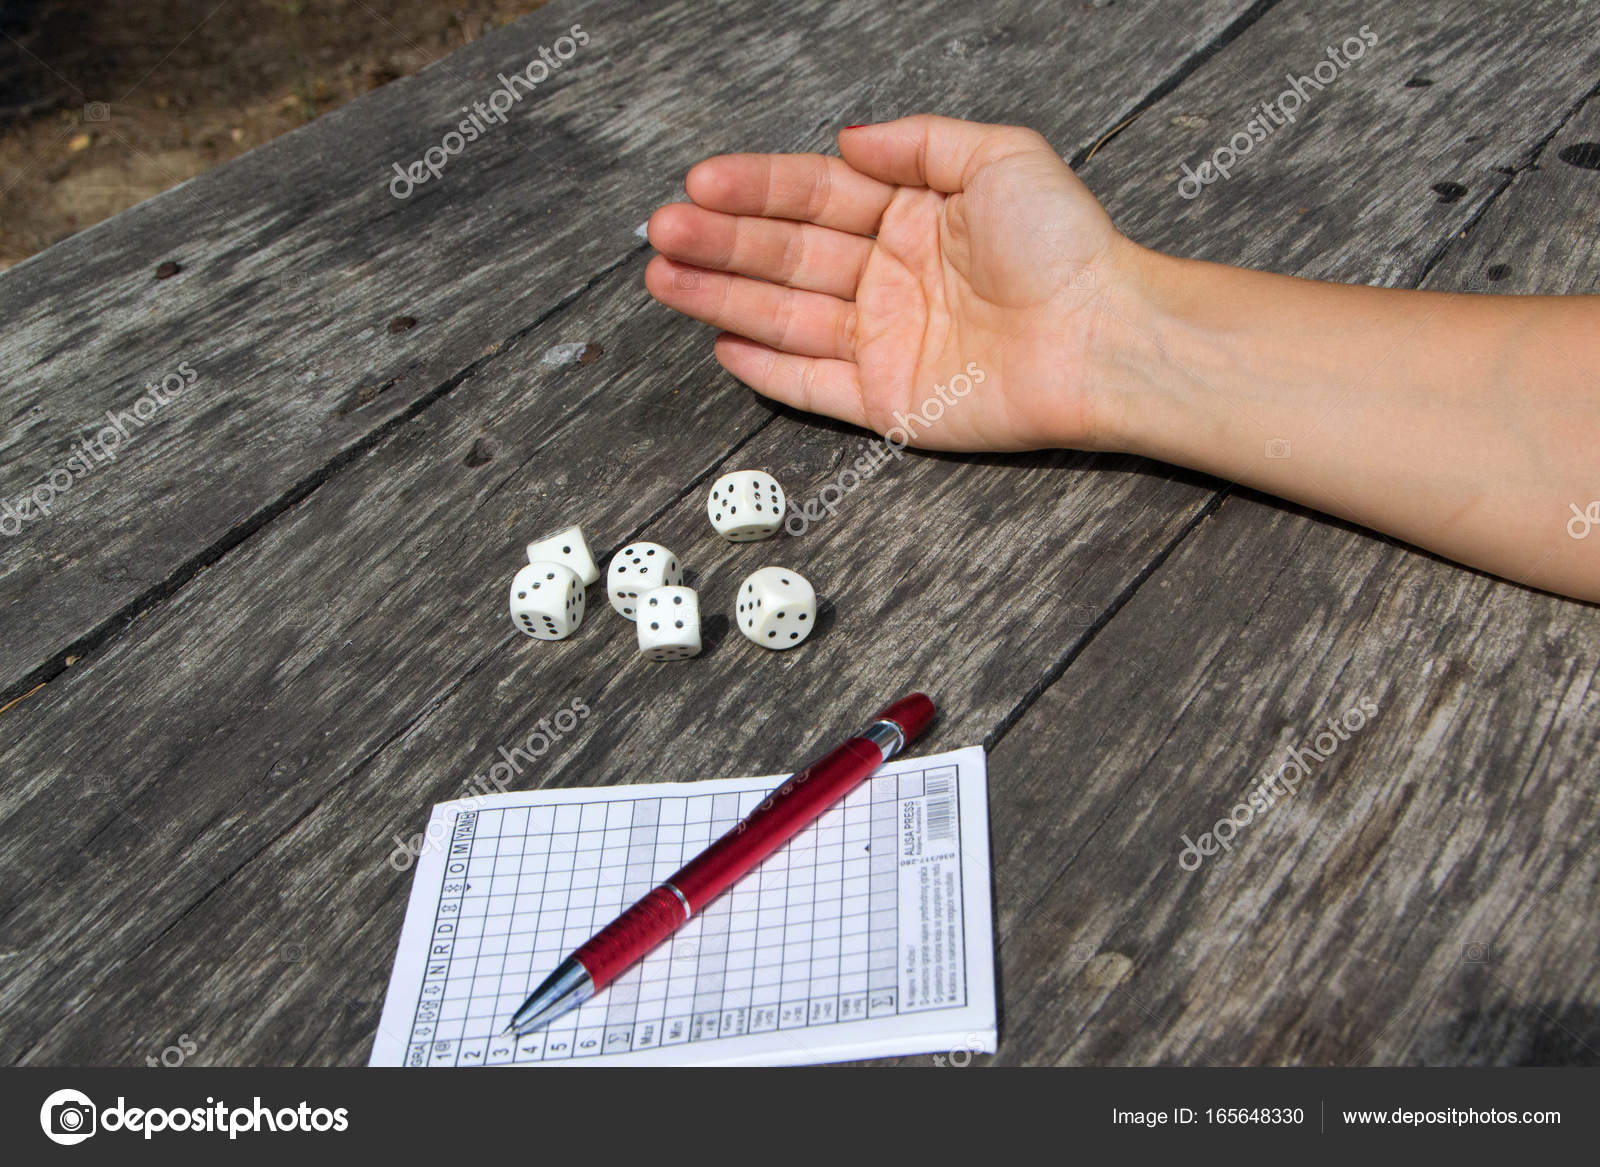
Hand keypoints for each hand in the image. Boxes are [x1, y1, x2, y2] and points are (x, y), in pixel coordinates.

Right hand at [644, 115, 1143, 451]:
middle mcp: (891, 277)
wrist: (1103, 337)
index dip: (757, 189)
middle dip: (722, 242)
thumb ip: (916, 142)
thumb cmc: (1067, 247)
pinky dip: (768, 370)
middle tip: (665, 231)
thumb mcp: (999, 156)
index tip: (702, 182)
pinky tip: (723, 343)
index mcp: (913, 217)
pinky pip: (814, 385)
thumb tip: (847, 139)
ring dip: (724, 297)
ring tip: (666, 278)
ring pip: (787, 316)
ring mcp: (886, 340)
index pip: (816, 197)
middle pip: (788, 256)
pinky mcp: (889, 401)